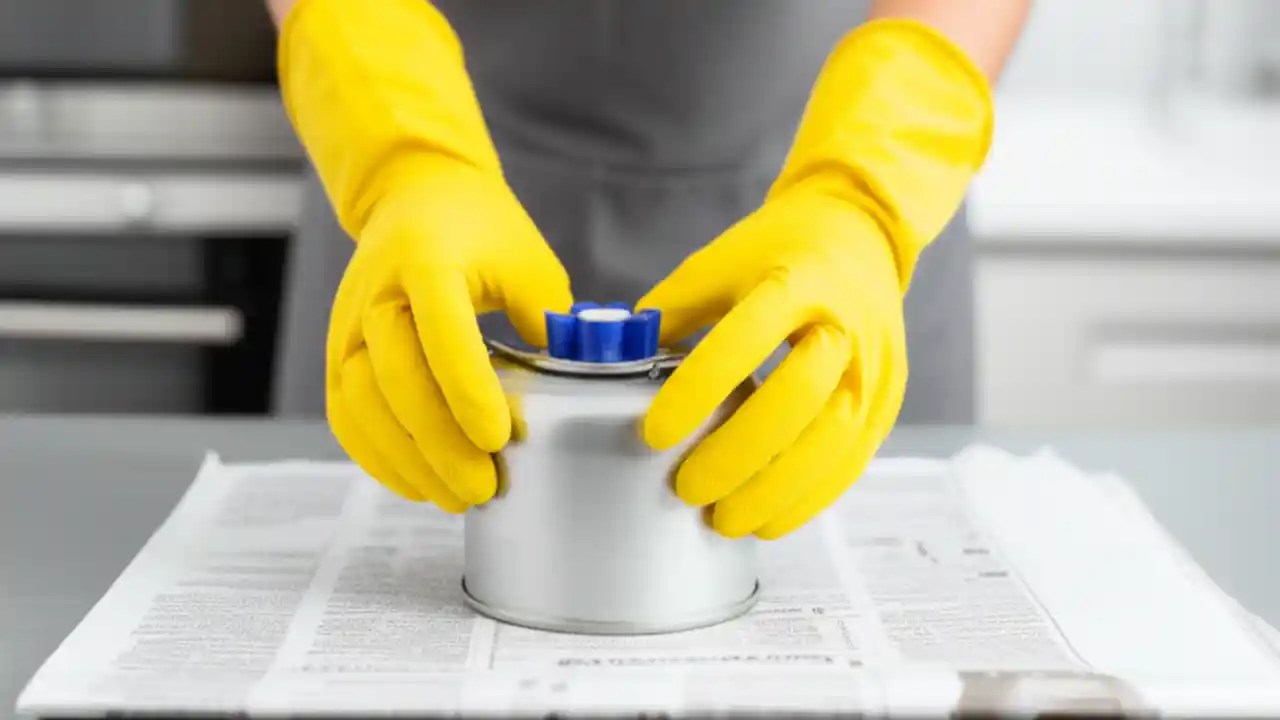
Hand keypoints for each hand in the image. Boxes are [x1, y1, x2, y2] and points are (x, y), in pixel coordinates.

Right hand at [327, 167, 570, 509]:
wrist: (414, 194)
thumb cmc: (480, 228)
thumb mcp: (528, 260)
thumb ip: (546, 319)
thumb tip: (570, 386)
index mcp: (427, 258)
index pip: (440, 330)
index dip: (467, 388)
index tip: (499, 436)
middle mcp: (376, 291)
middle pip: (395, 378)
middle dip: (439, 442)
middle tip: (483, 487)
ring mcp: (347, 324)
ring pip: (363, 404)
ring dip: (408, 459)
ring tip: (455, 497)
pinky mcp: (337, 351)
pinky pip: (344, 414)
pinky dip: (376, 456)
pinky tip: (416, 484)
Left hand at [638, 18, 992, 538]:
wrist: (858, 233)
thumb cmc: (776, 251)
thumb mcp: (718, 264)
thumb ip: (669, 314)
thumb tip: (614, 368)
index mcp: (794, 280)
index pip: (747, 338)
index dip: (698, 390)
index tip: (654, 433)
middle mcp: (844, 323)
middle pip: (799, 398)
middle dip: (738, 453)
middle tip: (686, 489)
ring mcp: (875, 364)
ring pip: (833, 439)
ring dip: (775, 489)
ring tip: (724, 520)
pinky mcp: (888, 399)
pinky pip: (853, 460)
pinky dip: (810, 498)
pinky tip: (769, 521)